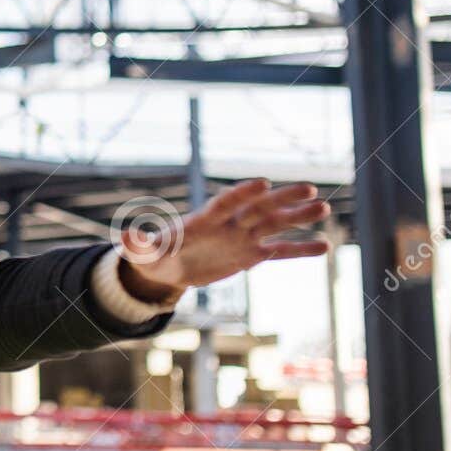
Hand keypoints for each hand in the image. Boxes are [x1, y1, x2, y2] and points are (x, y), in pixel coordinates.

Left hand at [117, 179, 330, 302]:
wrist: (169, 268)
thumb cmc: (154, 256)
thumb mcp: (143, 254)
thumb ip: (139, 244)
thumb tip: (126, 237)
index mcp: (203, 220)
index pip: (225, 203)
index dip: (242, 193)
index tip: (262, 182)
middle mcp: (228, 224)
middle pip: (258, 208)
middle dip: (281, 198)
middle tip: (308, 188)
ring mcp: (242, 238)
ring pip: (274, 225)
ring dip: (298, 218)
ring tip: (323, 208)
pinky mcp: (251, 255)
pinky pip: (279, 252)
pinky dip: (299, 250)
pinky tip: (324, 246)